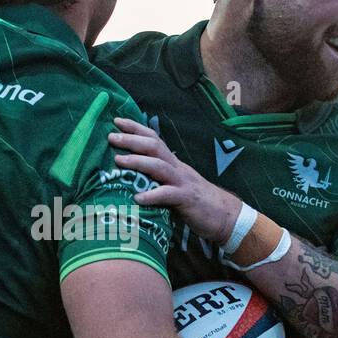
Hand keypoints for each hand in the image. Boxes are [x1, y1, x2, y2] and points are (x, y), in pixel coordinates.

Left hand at [108, 117, 241, 244]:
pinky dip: (152, 195)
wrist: (226, 217)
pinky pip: (168, 195)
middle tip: (111, 137)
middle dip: (132, 140)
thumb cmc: (197, 203)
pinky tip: (138, 198)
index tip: (117, 121)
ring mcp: (183, 182)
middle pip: (154, 147)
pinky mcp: (187, 199)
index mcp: (173, 164)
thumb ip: (157, 180)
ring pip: (159, 166)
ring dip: (138, 162)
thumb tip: (131, 178)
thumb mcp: (175, 186)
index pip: (154, 139)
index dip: (136, 128)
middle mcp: (177, 168)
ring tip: (119, 161)